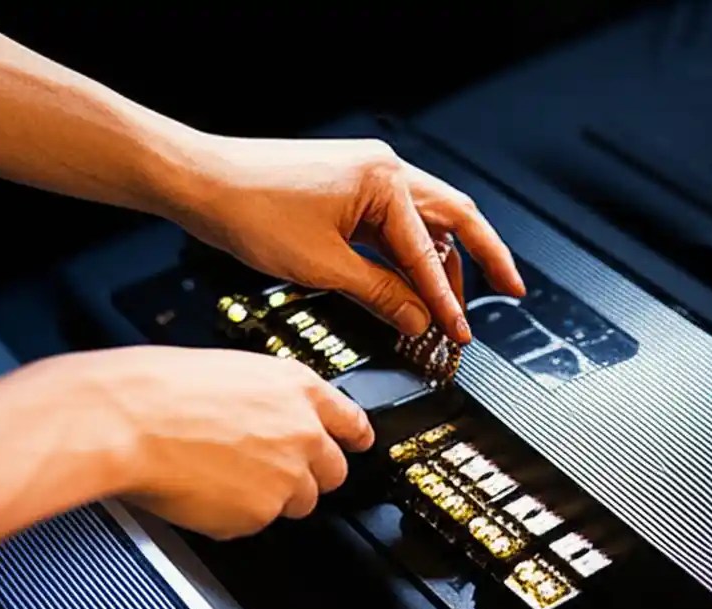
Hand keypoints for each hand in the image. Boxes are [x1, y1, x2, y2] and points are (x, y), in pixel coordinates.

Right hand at [52, 346, 373, 538]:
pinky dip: (233, 517)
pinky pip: (254, 523)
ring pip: (297, 502)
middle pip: (334, 472)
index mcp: (298, 388)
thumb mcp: (231, 373)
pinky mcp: (260, 514)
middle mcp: (303, 432)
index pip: (351, 420)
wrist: (127, 421)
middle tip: (270, 471)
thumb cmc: (159, 390)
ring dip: (270, 497)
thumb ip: (267, 401)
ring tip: (222, 478)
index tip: (358, 444)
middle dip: (309, 475)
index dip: (354, 436)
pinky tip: (202, 492)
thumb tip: (272, 420)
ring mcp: (286, 477)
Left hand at [162, 136, 526, 343]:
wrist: (202, 182)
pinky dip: (405, 255)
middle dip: (482, 258)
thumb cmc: (250, 208)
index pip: (430, 250)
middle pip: (453, 219)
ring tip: (448, 306)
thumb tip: (417, 319)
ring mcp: (367, 176)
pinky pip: (393, 224)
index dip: (448, 300)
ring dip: (439, 263)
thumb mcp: (323, 266)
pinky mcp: (349, 188)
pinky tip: (410, 286)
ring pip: (424, 223)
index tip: (460, 334)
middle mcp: (384, 170)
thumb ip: (379, 294)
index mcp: (385, 180)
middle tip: (509, 291)